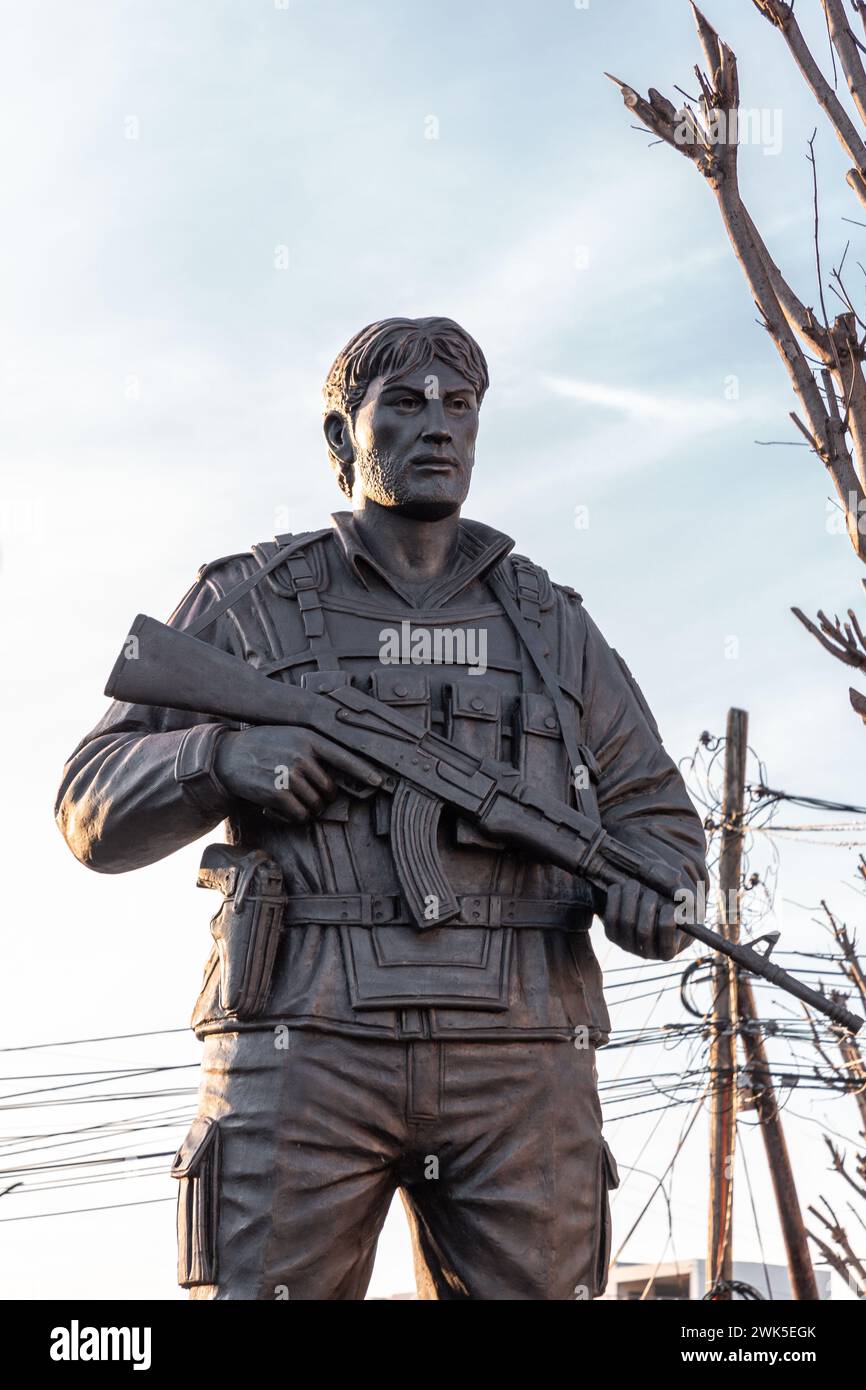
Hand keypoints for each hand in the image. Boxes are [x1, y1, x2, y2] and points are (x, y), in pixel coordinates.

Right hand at [214, 725, 381, 822]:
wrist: (228, 756)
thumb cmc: (262, 746)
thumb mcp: (289, 735)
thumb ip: (312, 748)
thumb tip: (337, 772)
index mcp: (308, 739)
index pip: (344, 757)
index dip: (363, 771)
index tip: (379, 781)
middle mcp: (302, 755)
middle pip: (330, 790)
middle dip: (322, 799)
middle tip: (304, 796)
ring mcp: (290, 774)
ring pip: (315, 805)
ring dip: (305, 809)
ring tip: (288, 799)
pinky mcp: (278, 793)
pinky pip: (299, 815)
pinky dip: (292, 817)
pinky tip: (277, 808)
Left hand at [602, 880, 688, 960]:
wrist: (649, 908)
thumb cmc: (673, 905)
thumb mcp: (683, 904)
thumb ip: (685, 899)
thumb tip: (684, 895)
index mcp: (667, 951)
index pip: (667, 944)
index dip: (668, 922)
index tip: (669, 906)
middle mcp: (646, 952)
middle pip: (644, 932)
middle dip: (648, 907)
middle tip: (651, 892)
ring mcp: (627, 945)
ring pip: (626, 922)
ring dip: (630, 899)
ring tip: (634, 884)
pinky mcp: (612, 934)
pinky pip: (611, 918)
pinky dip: (614, 900)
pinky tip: (618, 886)